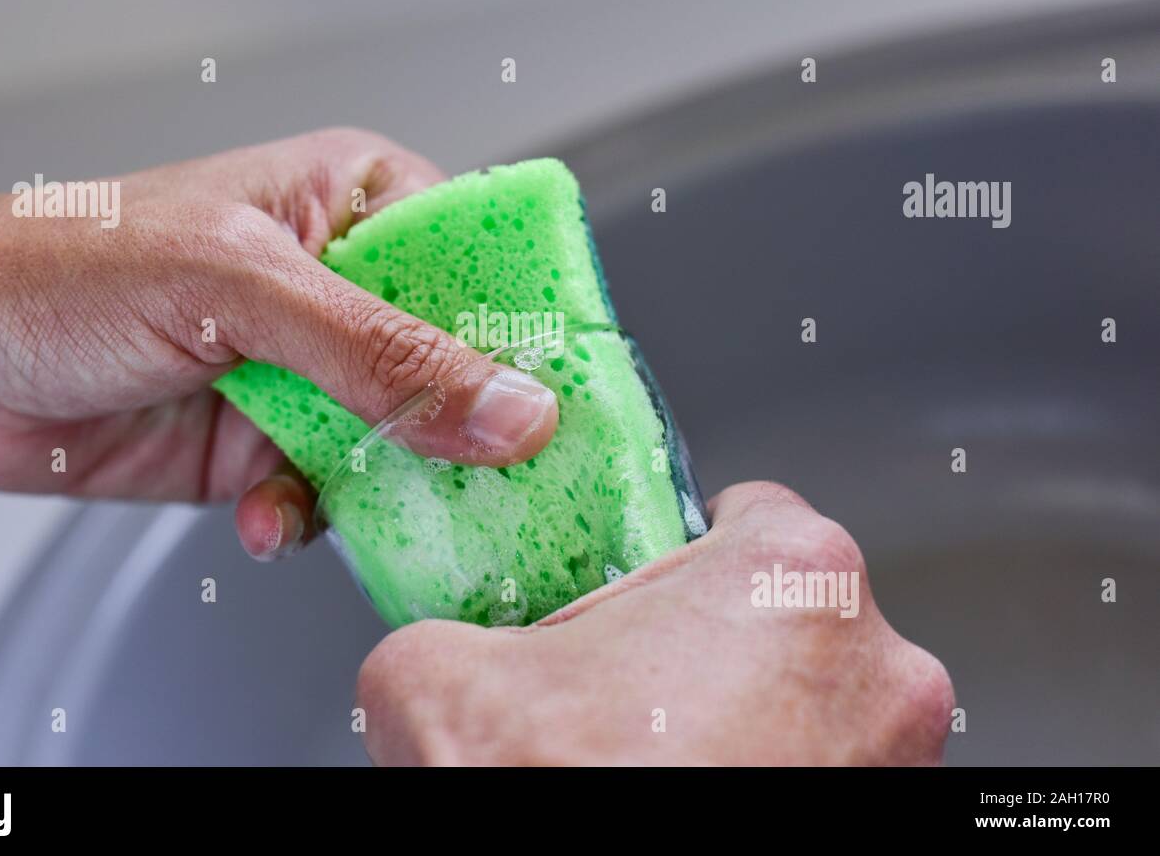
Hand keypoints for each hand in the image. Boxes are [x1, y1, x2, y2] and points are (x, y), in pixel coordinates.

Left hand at [0, 129, 557, 557]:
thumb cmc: (61, 266)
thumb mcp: (240, 289)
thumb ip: (379, 352)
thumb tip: (507, 407)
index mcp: (350, 201)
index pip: (483, 258)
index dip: (532, 328)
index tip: (565, 400)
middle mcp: (339, 288)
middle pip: (455, 363)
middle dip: (470, 428)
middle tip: (501, 480)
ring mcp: (305, 370)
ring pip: (401, 440)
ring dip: (390, 486)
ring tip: (381, 511)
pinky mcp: (265, 443)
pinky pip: (331, 493)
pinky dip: (308, 518)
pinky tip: (267, 518)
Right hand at [355, 481, 954, 764]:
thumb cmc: (564, 801)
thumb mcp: (442, 678)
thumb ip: (452, 630)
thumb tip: (436, 654)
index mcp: (795, 576)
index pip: (747, 513)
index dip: (677, 551)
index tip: (644, 587)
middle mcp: (879, 665)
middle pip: (779, 612)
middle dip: (706, 645)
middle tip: (631, 691)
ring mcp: (897, 761)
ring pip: (809, 701)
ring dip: (741, 721)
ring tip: (655, 760)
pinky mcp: (890, 819)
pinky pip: (822, 771)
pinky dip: (767, 776)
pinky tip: (688, 795)